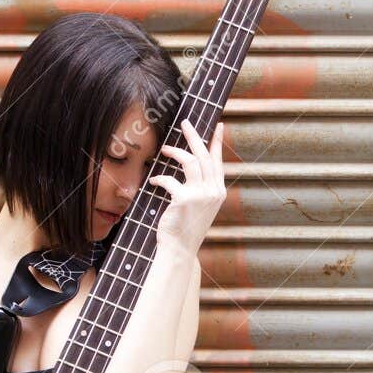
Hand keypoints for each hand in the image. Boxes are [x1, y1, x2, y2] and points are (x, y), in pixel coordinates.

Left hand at [149, 120, 225, 254]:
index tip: (218, 125)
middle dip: (194, 136)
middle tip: (185, 123)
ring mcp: (201, 195)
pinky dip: (159, 178)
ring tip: (165, 149)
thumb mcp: (200, 206)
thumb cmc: (186, 228)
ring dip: (176, 152)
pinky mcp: (184, 199)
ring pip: (191, 161)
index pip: (218, 161)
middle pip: (205, 155)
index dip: (217, 142)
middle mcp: (213, 191)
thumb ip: (201, 188)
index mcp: (218, 192)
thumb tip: (192, 166)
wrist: (180, 249)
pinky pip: (170, 180)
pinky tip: (153, 180)